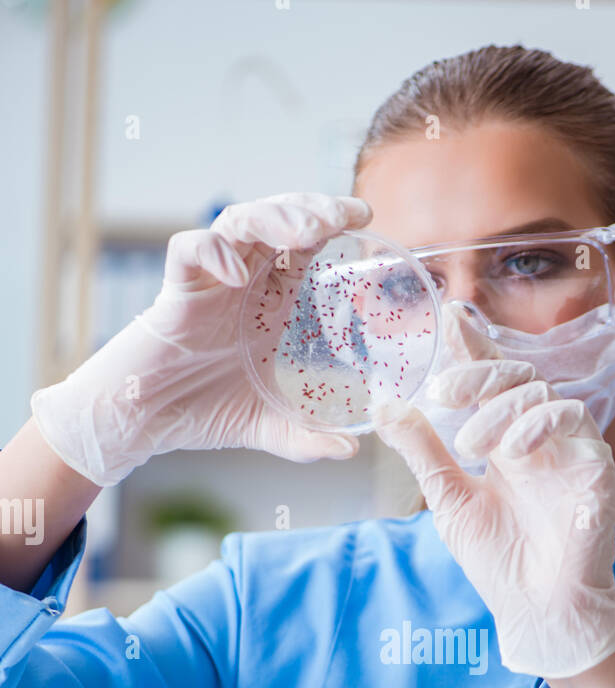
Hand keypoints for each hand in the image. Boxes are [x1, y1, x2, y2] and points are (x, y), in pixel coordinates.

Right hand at [30, 192, 371, 484]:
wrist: (148, 421)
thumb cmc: (205, 411)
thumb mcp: (270, 428)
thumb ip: (309, 439)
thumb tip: (350, 452)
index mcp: (272, 301)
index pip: (306, 245)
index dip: (334, 223)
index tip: (365, 217)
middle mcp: (244, 282)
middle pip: (278, 218)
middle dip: (311, 208)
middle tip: (342, 216)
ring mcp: (210, 281)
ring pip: (239, 222)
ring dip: (274, 217)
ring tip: (305, 232)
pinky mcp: (175, 291)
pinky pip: (189, 251)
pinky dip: (213, 252)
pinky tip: (237, 273)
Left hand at [373, 309, 614, 680]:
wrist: (537, 609)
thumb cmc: (497, 561)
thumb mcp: (448, 499)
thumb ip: (423, 451)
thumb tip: (384, 406)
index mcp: (503, 441)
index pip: (489, 381)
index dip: (473, 347)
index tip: (449, 318)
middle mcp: (536, 437)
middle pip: (515, 374)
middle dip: (478, 371)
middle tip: (443, 391)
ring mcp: (566, 448)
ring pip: (540, 391)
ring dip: (500, 408)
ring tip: (471, 446)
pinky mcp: (593, 464)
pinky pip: (573, 418)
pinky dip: (540, 423)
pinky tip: (513, 449)